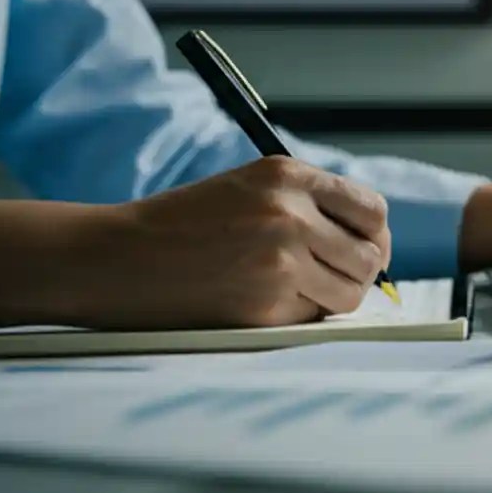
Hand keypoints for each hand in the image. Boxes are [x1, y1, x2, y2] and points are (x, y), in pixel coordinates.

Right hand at [79, 157, 390, 328]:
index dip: (375, 234)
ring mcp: (280, 260)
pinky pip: (312, 317)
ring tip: (300, 290)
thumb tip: (373, 246)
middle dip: (361, 270)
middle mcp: (290, 213)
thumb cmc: (183, 224)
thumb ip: (309, 204)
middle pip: (369, 256)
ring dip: (334, 297)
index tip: (367, 247)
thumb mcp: (251, 187)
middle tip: (339, 277)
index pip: (372, 209)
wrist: (117, 258)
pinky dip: (299, 315)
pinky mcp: (265, 305)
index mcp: (288, 175)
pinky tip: (265, 300)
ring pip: (349, 293)